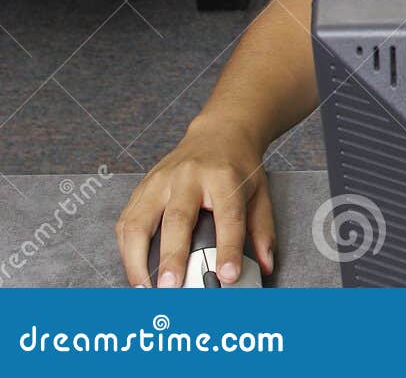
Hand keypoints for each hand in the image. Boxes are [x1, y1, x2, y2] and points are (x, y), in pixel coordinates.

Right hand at [114, 116, 274, 286]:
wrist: (220, 131)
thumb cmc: (238, 166)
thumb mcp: (260, 193)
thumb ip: (263, 231)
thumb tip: (265, 266)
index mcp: (224, 178)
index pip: (228, 217)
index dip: (228, 249)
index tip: (228, 276)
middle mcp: (189, 177)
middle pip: (177, 220)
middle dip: (171, 258)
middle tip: (171, 289)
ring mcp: (161, 180)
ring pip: (138, 222)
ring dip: (136, 261)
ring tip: (144, 289)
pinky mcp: (143, 186)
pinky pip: (125, 221)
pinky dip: (125, 251)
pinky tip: (133, 269)